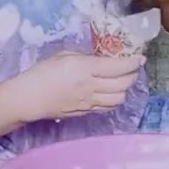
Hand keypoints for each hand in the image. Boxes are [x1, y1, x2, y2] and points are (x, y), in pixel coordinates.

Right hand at [10, 51, 143, 120]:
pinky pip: (108, 107)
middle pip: (123, 84)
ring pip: (119, 98)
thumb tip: (101, 58)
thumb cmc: (42, 72)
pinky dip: (114, 99)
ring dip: (125, 89)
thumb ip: (85, 56)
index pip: (118, 67)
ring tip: (123, 80)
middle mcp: (91, 86)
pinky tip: (111, 93)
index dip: (133, 62)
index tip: (140, 58)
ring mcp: (89, 102)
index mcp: (85, 68)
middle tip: (132, 68)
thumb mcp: (63, 55)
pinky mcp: (85, 112)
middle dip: (132, 75)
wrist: (29, 98)